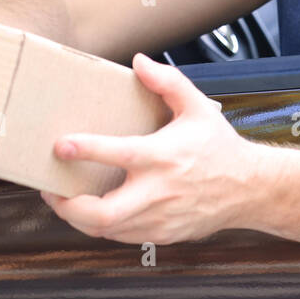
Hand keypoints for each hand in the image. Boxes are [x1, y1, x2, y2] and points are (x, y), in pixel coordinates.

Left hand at [40, 53, 258, 244]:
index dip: (86, 150)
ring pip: (107, 230)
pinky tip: (94, 210)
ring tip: (64, 199)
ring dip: (78, 218)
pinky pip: (122, 236)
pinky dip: (102, 226)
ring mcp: (160, 218)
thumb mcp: (198, 107)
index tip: (60, 145)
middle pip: (102, 213)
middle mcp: (159, 191)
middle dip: (67, 206)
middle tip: (50, 190)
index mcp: (164, 156)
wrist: (249, 189)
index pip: (119, 154)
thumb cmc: (219, 146)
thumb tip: (139, 62)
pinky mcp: (162, 234)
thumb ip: (168, 82)